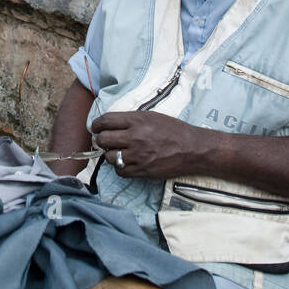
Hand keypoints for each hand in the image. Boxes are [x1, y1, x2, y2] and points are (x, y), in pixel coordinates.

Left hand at [89, 111, 209, 179]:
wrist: (192, 148)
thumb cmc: (173, 130)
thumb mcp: (152, 116)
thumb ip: (131, 119)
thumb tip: (110, 123)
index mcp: (137, 121)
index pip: (106, 121)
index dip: (96, 124)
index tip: (95, 127)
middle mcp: (135, 137)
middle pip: (103, 139)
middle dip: (100, 139)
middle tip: (104, 140)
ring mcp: (138, 155)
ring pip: (110, 157)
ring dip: (111, 154)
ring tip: (118, 152)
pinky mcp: (142, 170)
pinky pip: (120, 171)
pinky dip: (120, 167)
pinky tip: (126, 162)